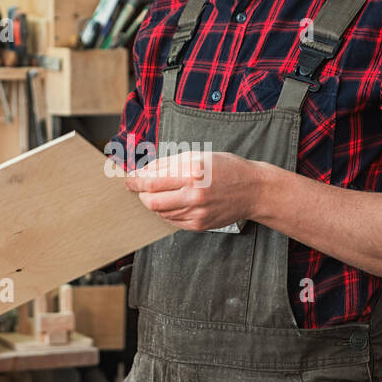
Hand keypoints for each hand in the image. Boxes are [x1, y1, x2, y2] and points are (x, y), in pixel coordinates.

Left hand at [124, 150, 262, 230]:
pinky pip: (172, 221)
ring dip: (155, 202)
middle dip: (142, 194)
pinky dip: (168, 211)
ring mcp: (197, 212)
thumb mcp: (198, 155)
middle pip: (151, 201)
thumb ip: (168, 163)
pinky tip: (176, 201)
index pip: (152, 181)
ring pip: (160, 212)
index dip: (135, 181)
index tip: (129, 179)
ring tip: (164, 192)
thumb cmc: (226, 168)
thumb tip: (144, 171)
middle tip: (143, 188)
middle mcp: (194, 195)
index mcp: (192, 173)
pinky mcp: (200, 225)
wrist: (253, 190)